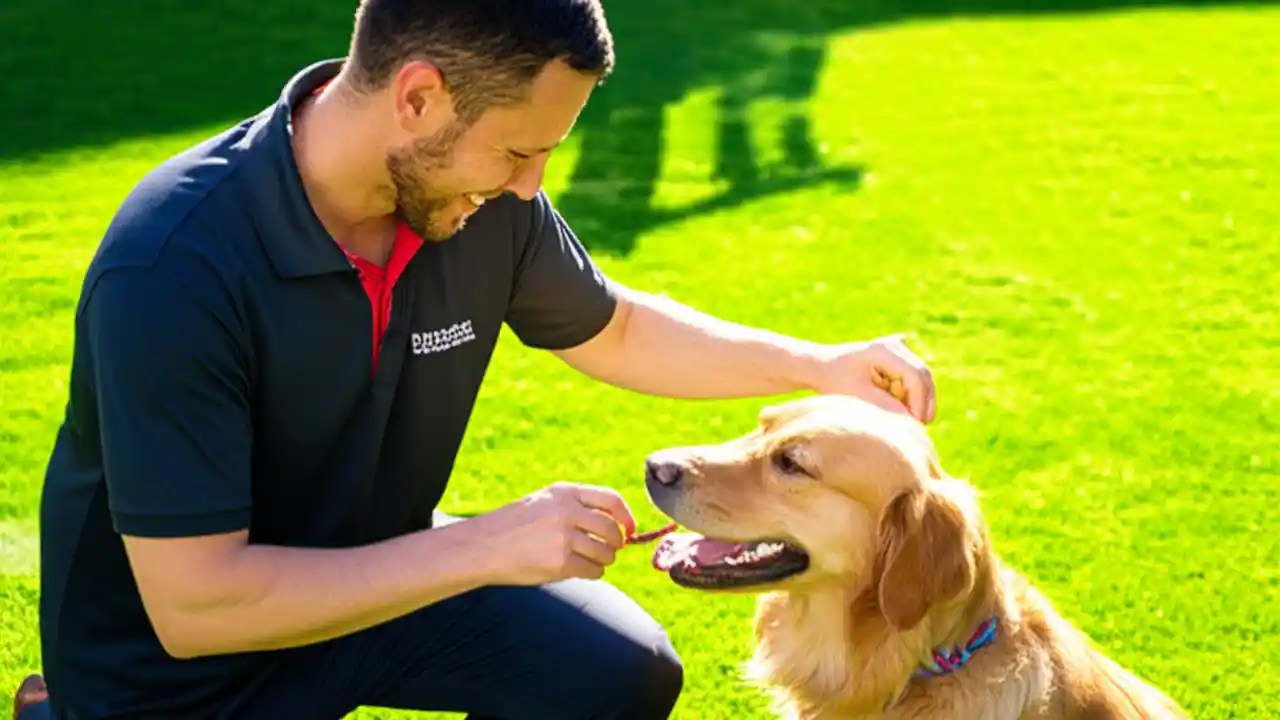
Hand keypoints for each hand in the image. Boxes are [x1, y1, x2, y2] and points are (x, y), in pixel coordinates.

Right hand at [471, 483, 636, 585]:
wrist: (483, 546)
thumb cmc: (514, 525)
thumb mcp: (544, 502)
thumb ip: (577, 507)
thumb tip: (618, 526)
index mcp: (564, 492)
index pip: (610, 500)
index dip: (626, 516)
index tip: (630, 529)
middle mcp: (566, 512)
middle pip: (612, 529)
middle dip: (616, 543)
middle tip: (610, 549)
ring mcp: (563, 538)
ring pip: (605, 553)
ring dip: (604, 560)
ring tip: (590, 560)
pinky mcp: (560, 563)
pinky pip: (593, 571)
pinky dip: (593, 573)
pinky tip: (580, 570)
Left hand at [807, 334, 936, 422]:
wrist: (821, 367)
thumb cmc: (835, 381)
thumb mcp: (859, 396)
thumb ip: (887, 406)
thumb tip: (913, 420)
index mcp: (884, 351)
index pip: (915, 376)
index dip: (919, 402)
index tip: (917, 424)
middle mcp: (895, 345)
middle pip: (923, 375)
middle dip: (923, 403)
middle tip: (919, 426)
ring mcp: (898, 349)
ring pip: (922, 378)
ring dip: (917, 400)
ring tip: (907, 419)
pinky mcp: (898, 357)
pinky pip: (914, 378)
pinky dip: (910, 395)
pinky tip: (900, 406)